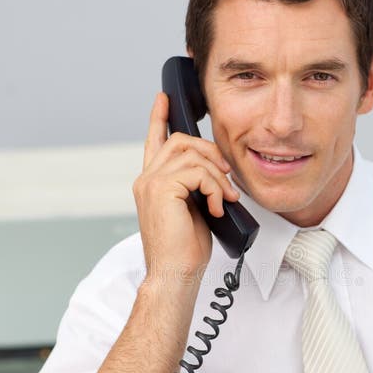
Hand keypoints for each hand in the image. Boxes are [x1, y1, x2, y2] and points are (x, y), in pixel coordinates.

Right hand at [133, 92, 239, 283]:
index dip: (158, 118)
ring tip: (224, 198)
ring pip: (191, 154)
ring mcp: (151, 183)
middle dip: (210, 152)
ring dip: (217, 175)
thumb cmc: (185, 251)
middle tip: (226, 176)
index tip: (163, 98)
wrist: (175, 273)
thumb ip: (196, 186)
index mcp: (152, 183)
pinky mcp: (161, 189)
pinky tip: (216, 208)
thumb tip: (217, 173)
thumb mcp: (194, 210)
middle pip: (180, 140)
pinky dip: (214, 188)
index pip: (153, 142)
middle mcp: (146, 179)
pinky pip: (197, 171)